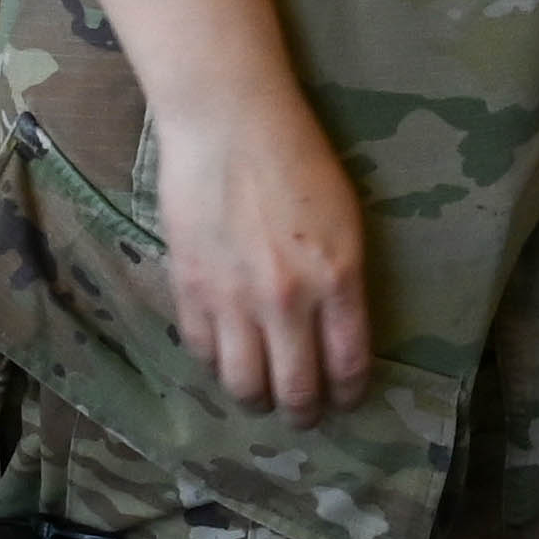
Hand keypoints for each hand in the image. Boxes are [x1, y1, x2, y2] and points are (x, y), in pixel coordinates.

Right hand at [152, 92, 376, 419]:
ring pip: (244, 384)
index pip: (348, 365)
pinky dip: (215, 363)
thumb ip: (341, 280)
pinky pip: (202, 352)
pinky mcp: (190, 290)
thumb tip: (335, 330)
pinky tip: (226, 356)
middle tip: (304, 415)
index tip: (347, 401)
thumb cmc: (299, 158)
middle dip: (303, 413)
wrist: (230, 123)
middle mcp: (288, 301)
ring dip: (256, 398)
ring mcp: (234, 300)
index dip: (348, 394)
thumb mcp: (345, 220)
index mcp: (338, 280)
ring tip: (261, 395)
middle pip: (295, 390)